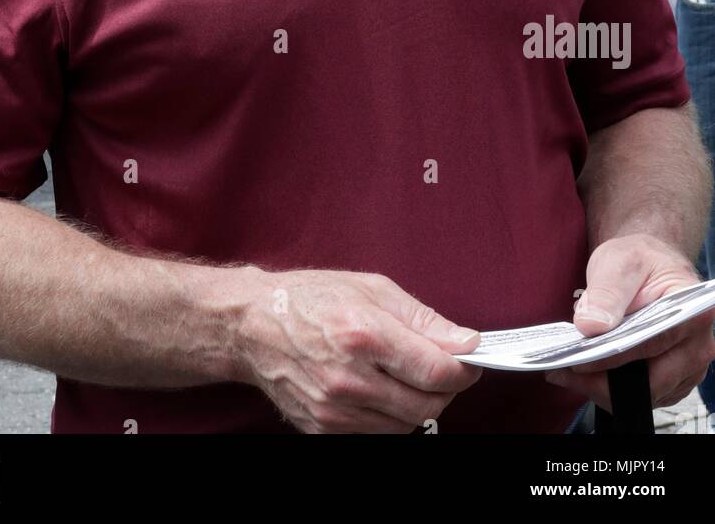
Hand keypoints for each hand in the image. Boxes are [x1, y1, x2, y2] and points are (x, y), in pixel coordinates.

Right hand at [235, 268, 481, 433]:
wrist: (252, 325)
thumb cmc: (312, 298)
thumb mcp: (372, 287)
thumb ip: (423, 318)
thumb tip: (466, 342)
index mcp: (364, 335)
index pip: (436, 371)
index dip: (464, 368)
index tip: (471, 359)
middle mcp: (349, 379)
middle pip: (427, 405)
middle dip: (446, 388)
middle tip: (443, 367)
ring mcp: (335, 410)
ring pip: (406, 425)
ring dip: (419, 403)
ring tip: (407, 374)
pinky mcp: (324, 430)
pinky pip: (379, 435)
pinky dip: (392, 416)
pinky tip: (382, 389)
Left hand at [544, 234, 714, 410]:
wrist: (648, 264)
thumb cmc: (639, 259)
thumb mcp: (619, 262)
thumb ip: (607, 292)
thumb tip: (590, 327)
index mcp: (693, 311)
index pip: (652, 344)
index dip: (614, 357)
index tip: (579, 361)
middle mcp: (698, 344)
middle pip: (653, 380)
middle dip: (605, 382)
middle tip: (563, 372)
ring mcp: (689, 366)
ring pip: (648, 394)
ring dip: (606, 389)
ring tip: (568, 373)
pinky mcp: (674, 379)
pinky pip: (645, 395)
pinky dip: (614, 389)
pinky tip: (586, 374)